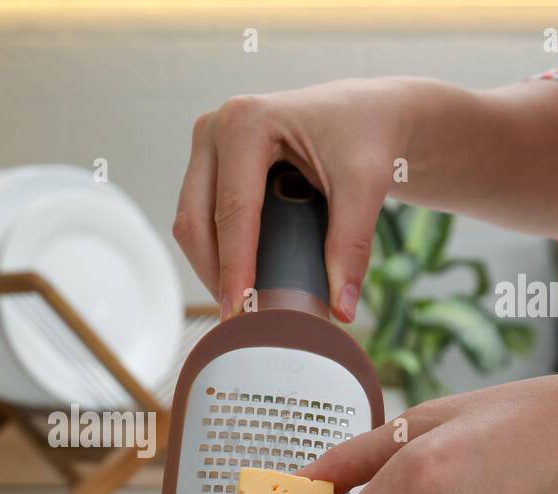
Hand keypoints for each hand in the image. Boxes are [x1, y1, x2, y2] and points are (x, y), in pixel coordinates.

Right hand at [172, 79, 414, 320]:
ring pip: (189, 223)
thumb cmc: (365, 136)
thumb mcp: (366, 185)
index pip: (233, 209)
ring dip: (211, 266)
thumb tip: (340, 309)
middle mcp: (215, 128)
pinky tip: (240, 278)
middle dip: (214, 273)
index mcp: (246, 121)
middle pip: (195, 219)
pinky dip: (216, 252)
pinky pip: (198, 218)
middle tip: (240, 317)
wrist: (367, 113)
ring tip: (243, 302)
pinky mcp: (209, 165)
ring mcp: (206, 147)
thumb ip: (351, 243)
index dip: (235, 265)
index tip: (240, 310)